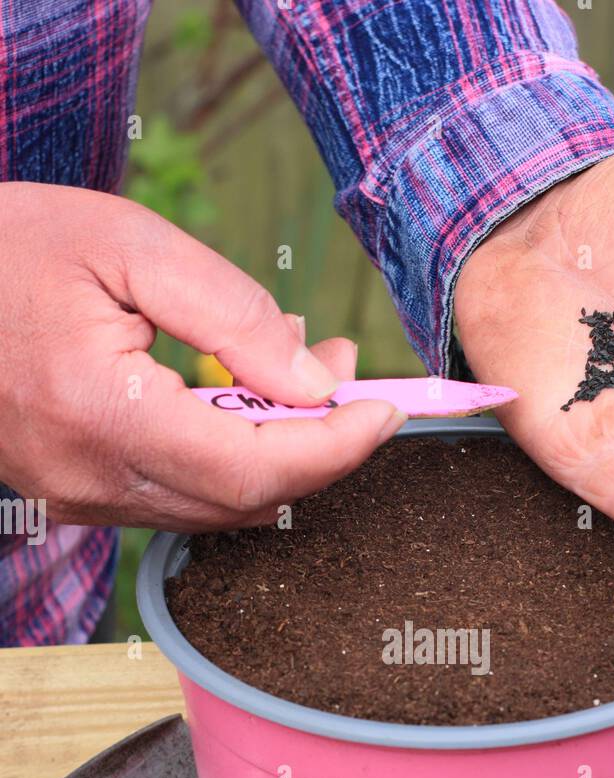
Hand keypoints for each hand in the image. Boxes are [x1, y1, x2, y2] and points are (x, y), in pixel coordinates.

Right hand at [0, 183, 403, 528]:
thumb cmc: (6, 249)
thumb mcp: (125, 245)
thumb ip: (230, 312)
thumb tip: (317, 380)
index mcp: (102, 414)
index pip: (255, 469)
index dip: (335, 448)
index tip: (385, 410)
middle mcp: (91, 479)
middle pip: (246, 501)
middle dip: (319, 447)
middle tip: (352, 378)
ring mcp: (79, 498)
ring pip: (216, 507)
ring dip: (278, 455)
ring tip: (300, 374)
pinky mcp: (76, 496)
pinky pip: (178, 498)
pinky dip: (228, 460)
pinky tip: (241, 402)